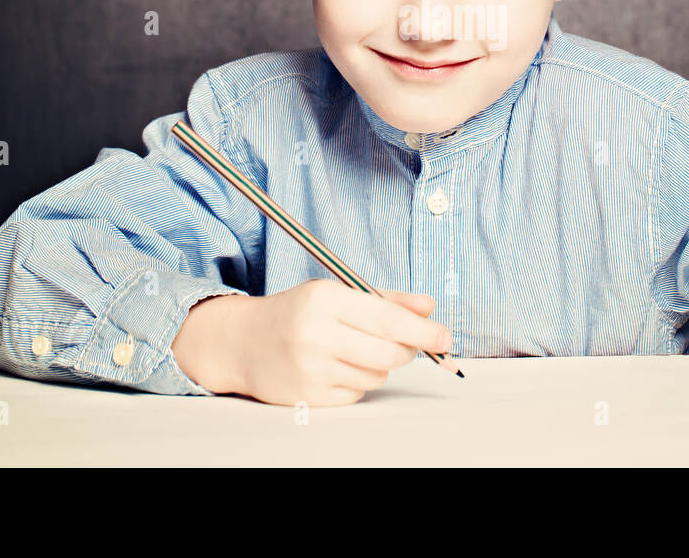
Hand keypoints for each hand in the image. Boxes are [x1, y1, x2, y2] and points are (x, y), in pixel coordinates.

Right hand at [170, 280, 450, 406]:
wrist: (242, 342)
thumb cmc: (297, 312)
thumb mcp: (337, 292)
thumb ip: (386, 299)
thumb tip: (428, 306)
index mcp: (325, 299)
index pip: (387, 318)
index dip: (423, 330)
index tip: (446, 337)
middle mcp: (316, 333)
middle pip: (389, 353)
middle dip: (405, 350)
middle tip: (401, 343)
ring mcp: (310, 368)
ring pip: (377, 376)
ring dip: (378, 365)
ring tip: (352, 350)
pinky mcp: (308, 397)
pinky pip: (357, 394)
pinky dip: (357, 382)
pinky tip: (335, 368)